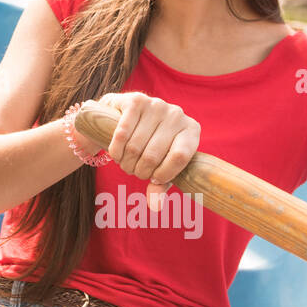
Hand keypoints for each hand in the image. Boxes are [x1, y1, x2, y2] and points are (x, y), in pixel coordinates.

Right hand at [96, 92, 200, 207]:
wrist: (125, 115)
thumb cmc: (149, 144)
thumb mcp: (160, 163)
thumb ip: (160, 184)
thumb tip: (155, 206)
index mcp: (191, 130)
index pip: (180, 157)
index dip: (164, 174)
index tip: (154, 179)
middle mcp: (177, 114)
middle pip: (154, 155)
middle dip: (139, 171)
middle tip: (134, 172)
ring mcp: (156, 104)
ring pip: (136, 146)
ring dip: (126, 162)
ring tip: (124, 164)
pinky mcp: (135, 100)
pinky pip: (122, 133)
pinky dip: (116, 149)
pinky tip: (115, 154)